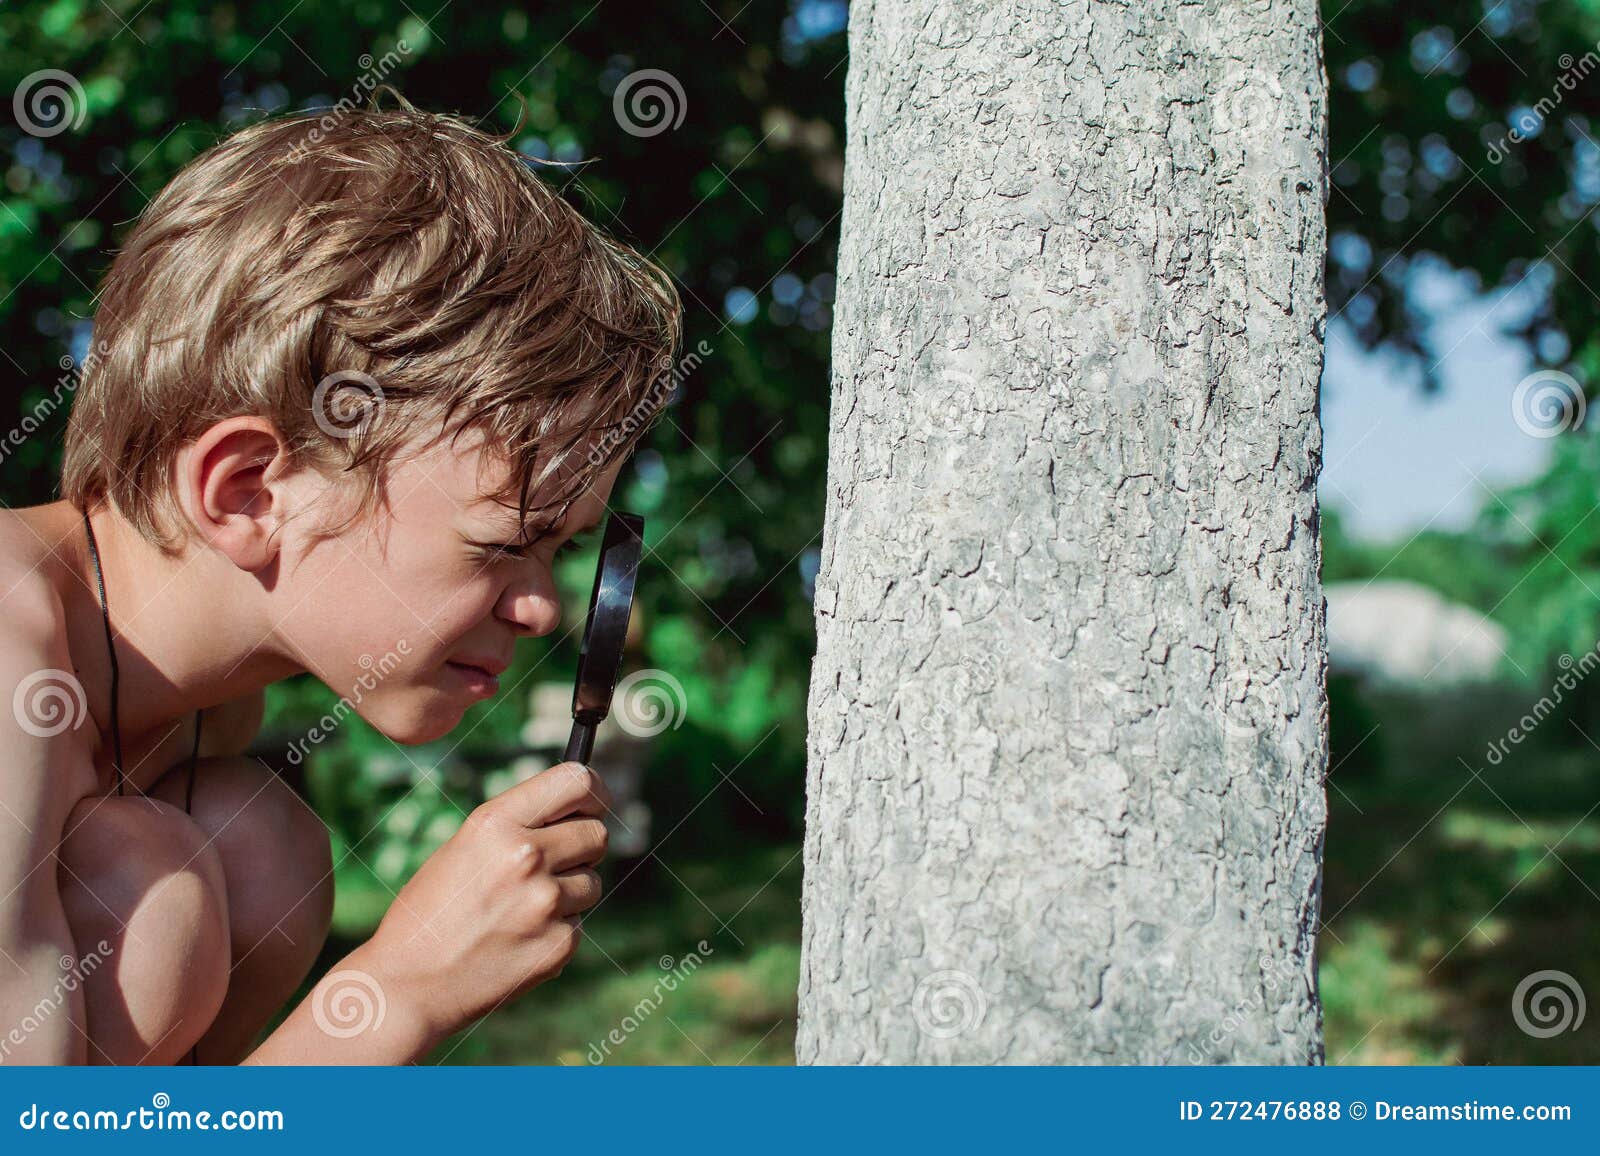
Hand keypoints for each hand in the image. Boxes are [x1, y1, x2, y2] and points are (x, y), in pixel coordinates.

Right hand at [361, 761, 611, 1037]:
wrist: (409, 984)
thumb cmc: (431, 911)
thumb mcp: (465, 847)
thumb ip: (520, 825)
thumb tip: (582, 810)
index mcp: (496, 823)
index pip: (577, 782)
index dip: (594, 791)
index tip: (595, 801)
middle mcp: (527, 856)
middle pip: (597, 834)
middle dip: (582, 845)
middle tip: (557, 861)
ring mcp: (546, 903)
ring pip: (592, 882)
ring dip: (569, 891)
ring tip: (521, 909)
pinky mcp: (560, 944)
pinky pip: (578, 923)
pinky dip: (557, 929)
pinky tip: (518, 939)